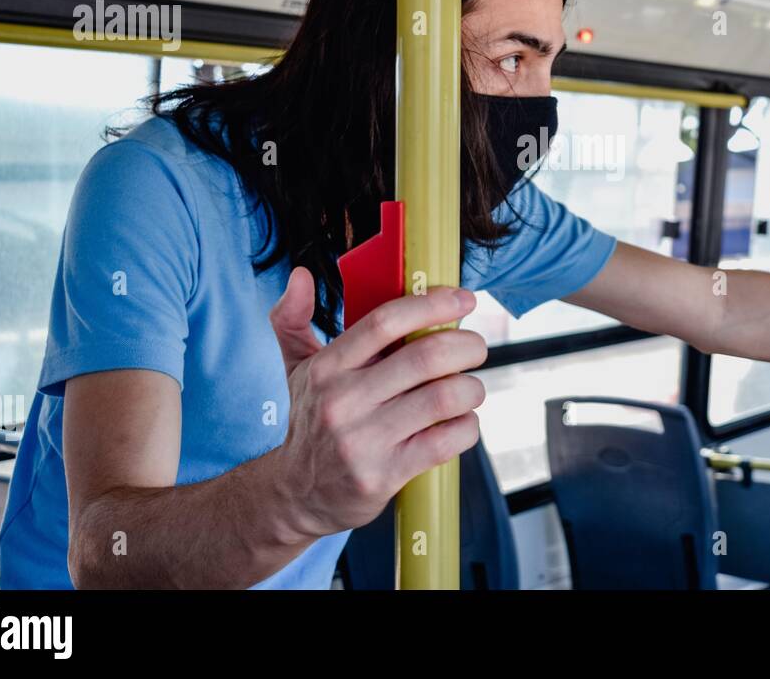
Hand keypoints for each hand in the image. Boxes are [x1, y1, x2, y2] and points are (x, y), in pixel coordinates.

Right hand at [264, 267, 486, 538]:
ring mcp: (363, 441)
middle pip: (426, 357)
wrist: (297, 495)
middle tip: (476, 347)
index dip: (432, 304)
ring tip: (471, 388)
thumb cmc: (311, 422)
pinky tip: (462, 422)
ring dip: (472, 388)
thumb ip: (292, 319)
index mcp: (326, 368)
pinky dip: (467, 426)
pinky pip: (445, 441)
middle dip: (466, 345)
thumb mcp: (296, 369)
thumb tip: (299, 275)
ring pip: (444, 397)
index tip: (463, 300)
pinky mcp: (385, 475)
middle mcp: (342, 402)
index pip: (386, 321)